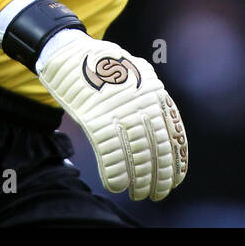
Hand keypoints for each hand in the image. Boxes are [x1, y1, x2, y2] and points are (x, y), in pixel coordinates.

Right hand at [36, 29, 187, 200]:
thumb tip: (161, 116)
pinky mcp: (97, 119)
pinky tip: (117, 186)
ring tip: (139, 194)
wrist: (68, 51)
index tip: (176, 179)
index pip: (174, 133)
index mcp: (154, 92)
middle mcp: (143, 102)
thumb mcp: (134, 71)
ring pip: (138, 155)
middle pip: (159, 148)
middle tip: (158, 194)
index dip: (176, 160)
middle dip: (161, 176)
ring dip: (140, 180)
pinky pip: (112, 154)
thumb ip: (148, 93)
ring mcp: (120, 111)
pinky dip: (116, 174)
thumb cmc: (99, 63)